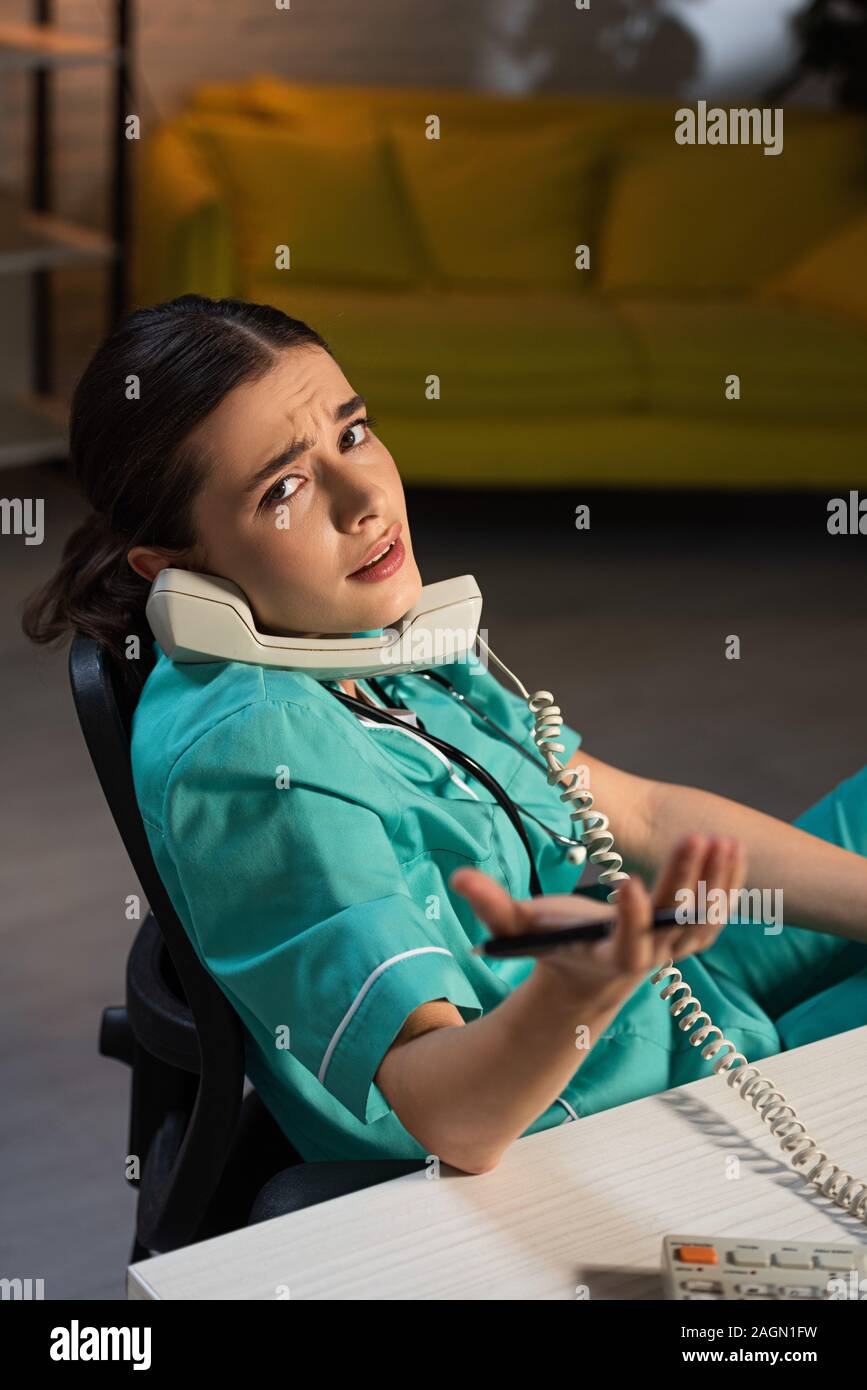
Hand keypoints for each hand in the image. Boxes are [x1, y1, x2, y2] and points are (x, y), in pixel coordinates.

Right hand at [449, 833, 745, 1003]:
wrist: (591, 975)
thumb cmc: (554, 944)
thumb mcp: (519, 927)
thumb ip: (489, 904)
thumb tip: (458, 878)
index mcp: (611, 956)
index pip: (628, 942)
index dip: (631, 916)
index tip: (629, 882)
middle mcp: (650, 956)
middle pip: (674, 921)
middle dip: (684, 880)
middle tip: (692, 837)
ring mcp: (675, 948)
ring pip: (705, 918)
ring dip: (717, 881)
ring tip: (720, 839)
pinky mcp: (690, 937)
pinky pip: (716, 913)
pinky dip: (727, 884)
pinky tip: (731, 849)